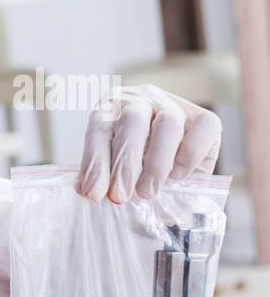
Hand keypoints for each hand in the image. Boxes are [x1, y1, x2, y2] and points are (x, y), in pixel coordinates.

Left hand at [76, 84, 220, 202]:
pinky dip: (190, 155)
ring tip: (148, 192)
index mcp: (110, 108)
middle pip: (133, 122)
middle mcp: (141, 100)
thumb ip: (102, 176)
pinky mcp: (204, 117)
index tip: (94, 193)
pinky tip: (177, 176)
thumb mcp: (111, 167)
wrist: (166, 158)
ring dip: (157, 164)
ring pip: (168, 124)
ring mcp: (174, 105)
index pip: (99, 130)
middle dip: (126, 164)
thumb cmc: (131, 163)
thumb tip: (91, 191)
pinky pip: (204, 128)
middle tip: (122, 196)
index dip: (96, 163)